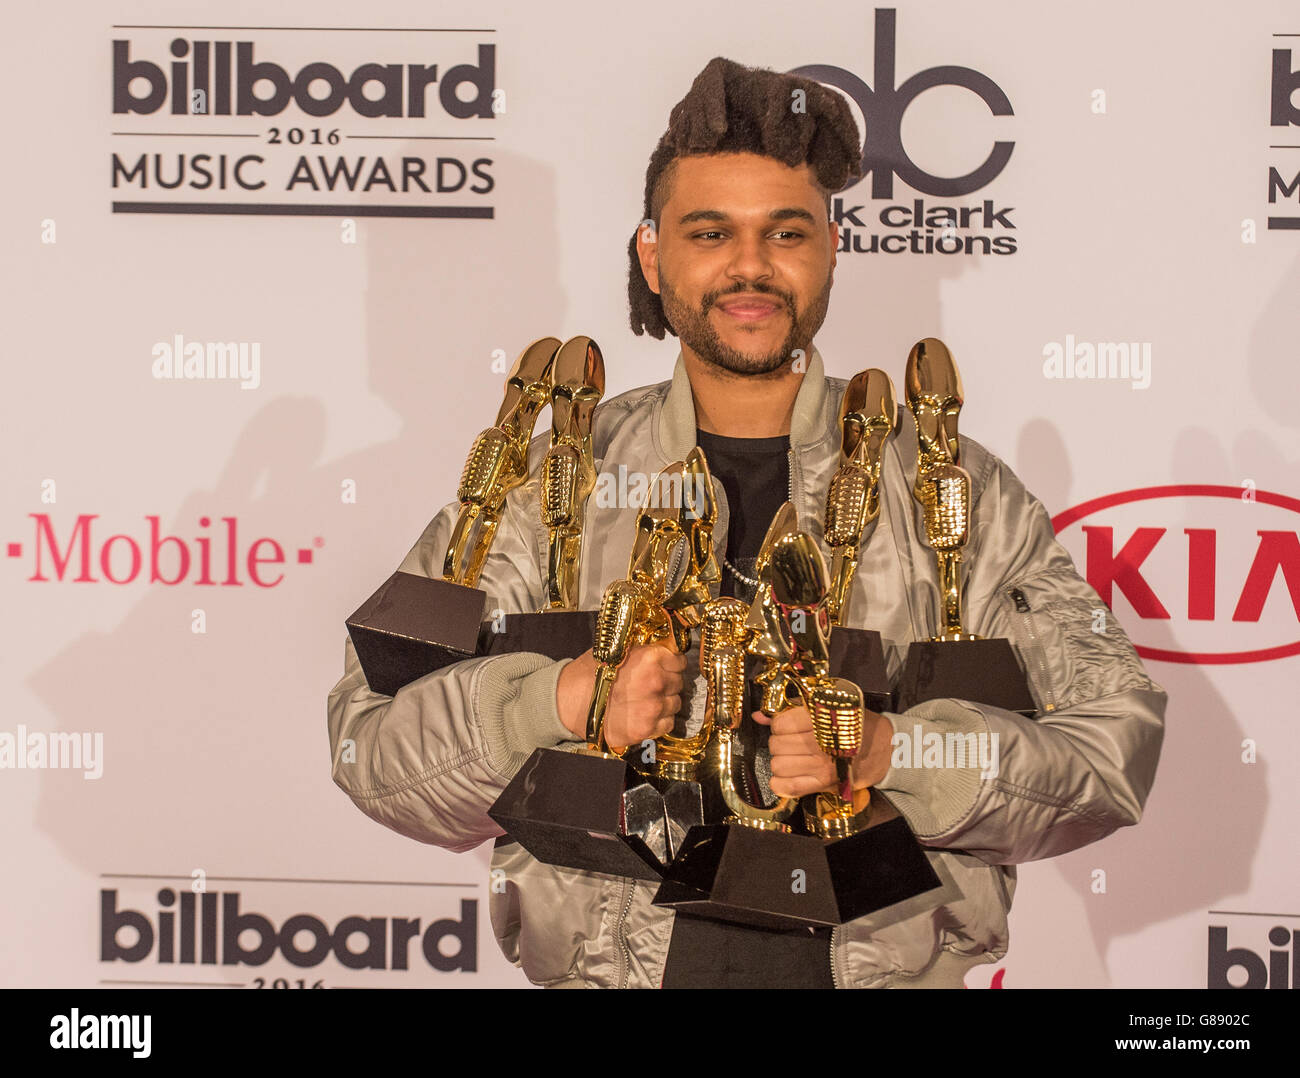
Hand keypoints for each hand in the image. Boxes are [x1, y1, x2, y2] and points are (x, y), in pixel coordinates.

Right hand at [556, 644, 685, 747]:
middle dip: (668, 684)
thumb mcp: (618, 651)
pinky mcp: (646, 729)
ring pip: (675, 704)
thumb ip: (645, 653)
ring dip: (665, 703)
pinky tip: (644, 715)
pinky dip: (660, 721)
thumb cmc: (589, 674)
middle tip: (652, 686)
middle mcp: (656, 682)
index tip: (666, 668)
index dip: (672, 664)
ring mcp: (653, 708)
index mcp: (650, 659)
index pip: (679, 661)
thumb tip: (664, 654)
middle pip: (678, 683)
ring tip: (646, 701)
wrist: (569, 701)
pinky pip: (667, 724)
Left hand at [753, 705, 892, 798]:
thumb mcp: (827, 707)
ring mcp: (822, 765)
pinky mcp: (824, 784)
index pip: (780, 724)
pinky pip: (788, 787)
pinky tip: (787, 775)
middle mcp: (820, 743)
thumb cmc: (856, 724)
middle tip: (791, 742)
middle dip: (779, 742)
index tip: (788, 726)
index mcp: (821, 719)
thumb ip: (791, 710)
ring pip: (778, 765)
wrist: (886, 748)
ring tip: (792, 757)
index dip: (779, 724)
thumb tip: (758, 716)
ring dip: (780, 761)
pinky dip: (781, 783)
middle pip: (777, 745)